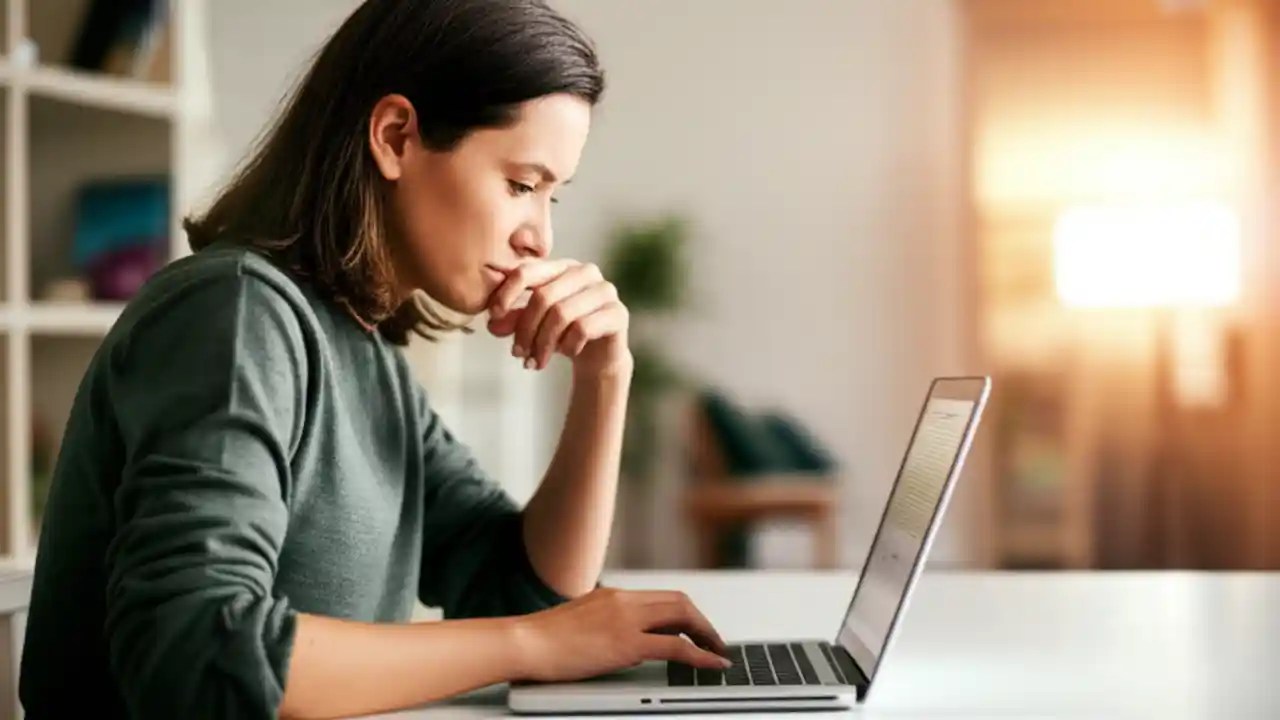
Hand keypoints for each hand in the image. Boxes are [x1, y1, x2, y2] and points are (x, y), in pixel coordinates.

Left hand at [487, 260, 631, 376]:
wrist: (597, 356)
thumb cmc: (561, 333)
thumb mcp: (532, 325)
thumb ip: (512, 318)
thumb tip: (493, 324)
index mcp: (561, 266)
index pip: (527, 271)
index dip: (506, 294)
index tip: (493, 317)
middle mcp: (585, 272)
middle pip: (543, 296)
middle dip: (526, 329)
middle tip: (517, 353)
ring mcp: (605, 290)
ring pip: (562, 314)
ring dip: (544, 343)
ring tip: (536, 362)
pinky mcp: (618, 313)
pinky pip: (582, 328)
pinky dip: (568, 345)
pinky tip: (566, 353)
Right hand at [510, 587, 731, 682]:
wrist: (524, 642)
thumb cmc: (543, 640)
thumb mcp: (580, 623)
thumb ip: (605, 626)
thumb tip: (624, 645)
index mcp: (614, 596)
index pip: (663, 597)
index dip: (686, 613)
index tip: (696, 629)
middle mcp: (624, 601)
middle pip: (679, 602)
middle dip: (702, 622)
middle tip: (714, 641)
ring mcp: (626, 620)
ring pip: (683, 617)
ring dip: (706, 634)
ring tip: (717, 653)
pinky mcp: (626, 643)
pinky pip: (676, 647)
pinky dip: (700, 655)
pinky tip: (711, 664)